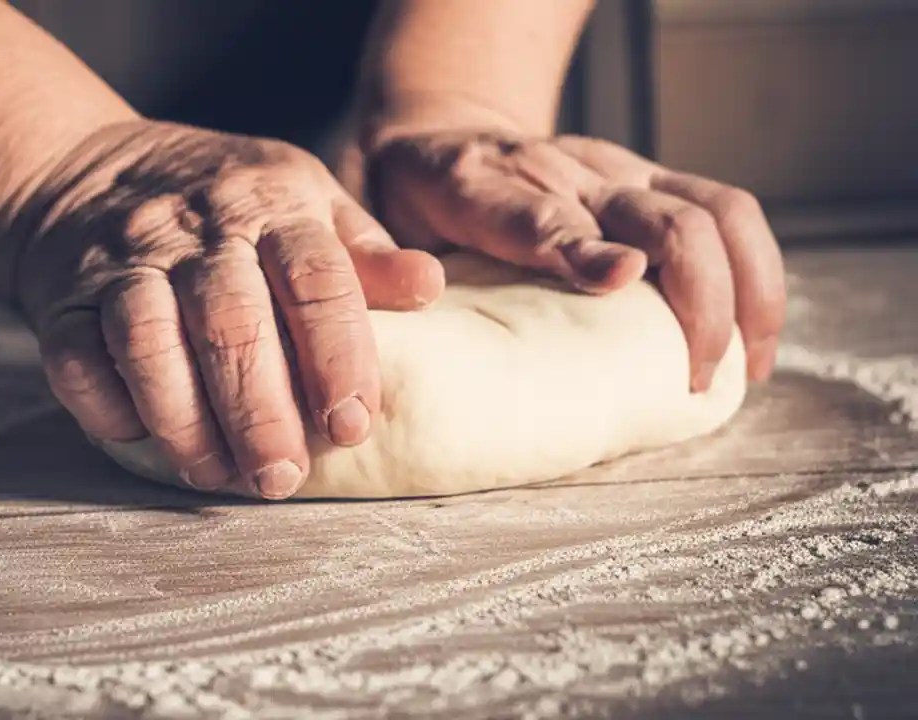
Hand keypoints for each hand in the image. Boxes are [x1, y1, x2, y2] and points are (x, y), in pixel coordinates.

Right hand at [11, 120, 443, 498]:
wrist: (85, 172)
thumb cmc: (220, 202)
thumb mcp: (301, 200)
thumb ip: (359, 253)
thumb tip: (429, 287)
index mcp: (271, 204)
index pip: (313, 277)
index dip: (337, 355)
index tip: (353, 425)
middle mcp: (195, 232)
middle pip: (230, 322)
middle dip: (260, 411)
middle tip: (282, 478)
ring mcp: (122, 264)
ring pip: (148, 343)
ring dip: (185, 421)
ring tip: (217, 475)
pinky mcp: (63, 299)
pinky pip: (75, 357)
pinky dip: (106, 405)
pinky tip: (140, 436)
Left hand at [359, 114, 785, 391]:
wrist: (441, 131)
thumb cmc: (411, 198)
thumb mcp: (377, 225)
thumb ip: (386, 265)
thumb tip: (418, 301)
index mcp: (482, 184)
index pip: (536, 215)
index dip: (580, 246)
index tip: (618, 278)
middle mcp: (563, 171)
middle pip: (661, 216)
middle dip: (700, 299)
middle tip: (693, 379)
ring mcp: (614, 170)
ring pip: (711, 209)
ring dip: (748, 289)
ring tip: (746, 367)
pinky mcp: (646, 178)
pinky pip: (723, 210)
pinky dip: (756, 272)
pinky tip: (753, 334)